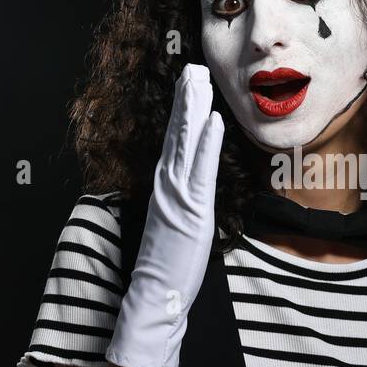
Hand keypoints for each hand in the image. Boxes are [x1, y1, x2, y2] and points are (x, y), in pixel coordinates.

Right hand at [105, 64, 223, 366]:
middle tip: (193, 69)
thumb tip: (188, 184)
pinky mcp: (191, 210)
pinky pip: (201, 169)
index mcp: (165, 189)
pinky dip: (207, 143)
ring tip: (199, 80)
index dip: (182, 114)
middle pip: (177, 134)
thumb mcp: (176, 225)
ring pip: (185, 143)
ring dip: (194, 110)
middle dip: (186, 100)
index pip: (174, 143)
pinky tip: (214, 121)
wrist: (153, 297)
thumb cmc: (166, 267)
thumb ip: (180, 200)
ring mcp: (177, 196)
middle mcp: (168, 186)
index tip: (189, 87)